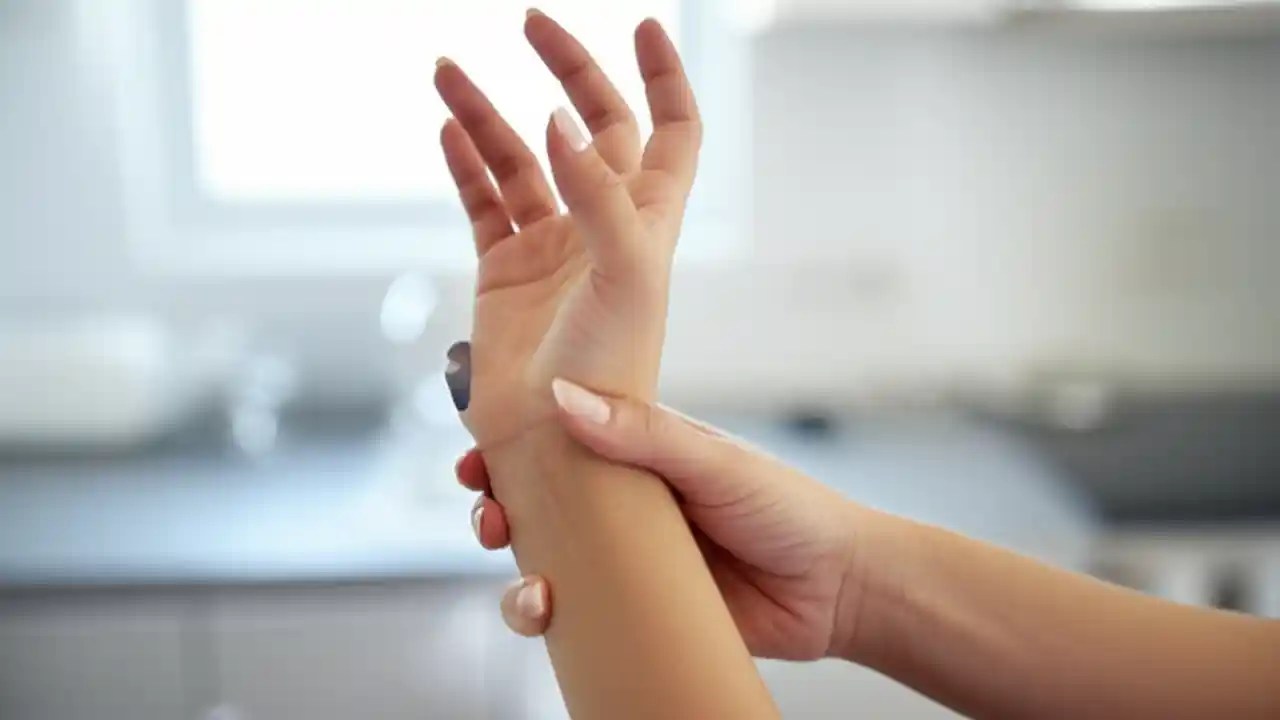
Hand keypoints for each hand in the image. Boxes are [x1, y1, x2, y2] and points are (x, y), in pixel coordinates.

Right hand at [435, 10, 700, 447]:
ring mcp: (551, 245)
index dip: (666, 77)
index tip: (643, 26)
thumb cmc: (612, 370)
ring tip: (445, 69)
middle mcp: (602, 224)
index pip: (673, 131)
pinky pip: (483, 199)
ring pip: (519, 158)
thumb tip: (559, 121)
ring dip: (486, 112)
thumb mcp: (625, 274)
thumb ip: (599, 195)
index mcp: (648, 220)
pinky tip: (448, 127)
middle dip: (567, 70)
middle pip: (592, 124)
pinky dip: (465, 163)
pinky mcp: (504, 270)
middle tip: (529, 22)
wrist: (556, 444)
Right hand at [458, 379, 875, 661]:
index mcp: (636, 453)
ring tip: (529, 586)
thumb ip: (644, 432)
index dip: (508, 447)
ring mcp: (626, 560)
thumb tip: (564, 396)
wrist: (838, 590)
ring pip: (545, 562)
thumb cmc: (788, 508)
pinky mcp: (635, 611)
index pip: (554, 441)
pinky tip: (548, 616)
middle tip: (491, 517)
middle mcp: (622, 505)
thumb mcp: (714, 460)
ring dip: (516, 573)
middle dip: (497, 509)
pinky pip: (577, 614)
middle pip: (535, 503)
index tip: (474, 453)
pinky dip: (548, 618)